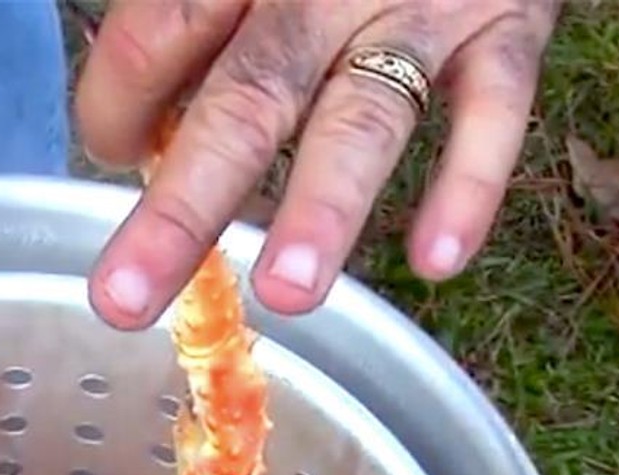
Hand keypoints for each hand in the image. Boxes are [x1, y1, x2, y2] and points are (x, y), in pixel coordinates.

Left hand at [74, 0, 560, 326]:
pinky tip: (436, 259)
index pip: (154, 38)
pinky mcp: (508, 19)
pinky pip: (495, 105)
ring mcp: (418, 3)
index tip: (110, 148)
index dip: (114, 107)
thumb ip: (193, 23)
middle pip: (245, 101)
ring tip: (286, 292)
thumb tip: (134, 133)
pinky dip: (470, 182)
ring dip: (324, 207)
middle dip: (181, 209)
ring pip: (363, 115)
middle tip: (125, 301)